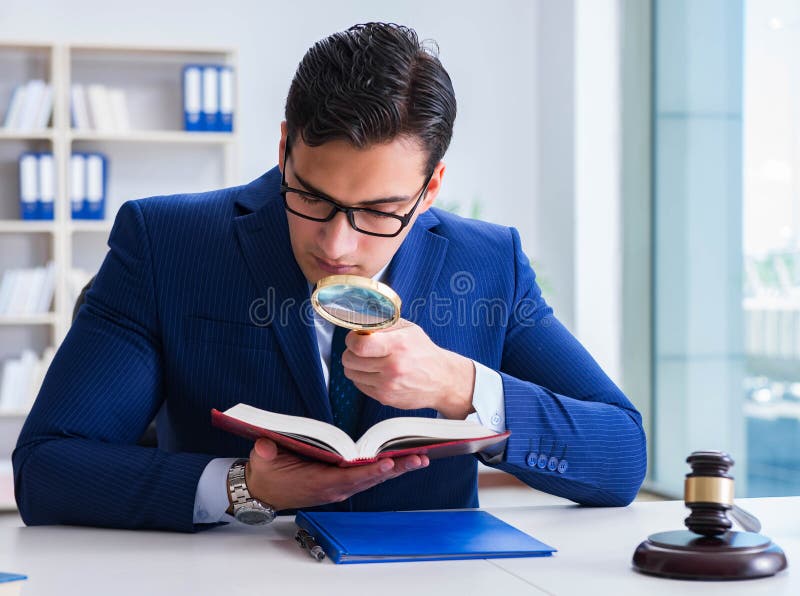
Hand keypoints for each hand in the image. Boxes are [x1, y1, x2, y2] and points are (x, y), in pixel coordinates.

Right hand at [243, 438, 429, 510]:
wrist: (263, 491)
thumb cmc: (266, 474)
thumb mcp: (262, 461)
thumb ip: (265, 453)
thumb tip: (266, 446)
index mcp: (318, 483)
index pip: (348, 478)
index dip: (369, 472)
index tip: (387, 464)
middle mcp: (334, 489)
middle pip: (369, 480)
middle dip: (394, 469)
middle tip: (418, 458)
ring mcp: (339, 489)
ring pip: (372, 480)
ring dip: (396, 470)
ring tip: (420, 459)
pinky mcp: (342, 484)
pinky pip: (368, 478)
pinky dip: (386, 471)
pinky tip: (402, 462)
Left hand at [341, 319, 475, 419]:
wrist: (442, 380)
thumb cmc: (424, 352)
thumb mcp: (408, 330)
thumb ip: (383, 324)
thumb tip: (360, 322)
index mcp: (398, 345)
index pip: (359, 345)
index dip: (351, 339)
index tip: (355, 337)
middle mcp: (392, 367)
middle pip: (350, 360)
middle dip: (351, 352)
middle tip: (360, 349)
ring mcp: (388, 385)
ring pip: (351, 374)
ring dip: (355, 366)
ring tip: (369, 361)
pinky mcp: (385, 398)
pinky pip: (359, 385)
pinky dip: (363, 378)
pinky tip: (376, 373)